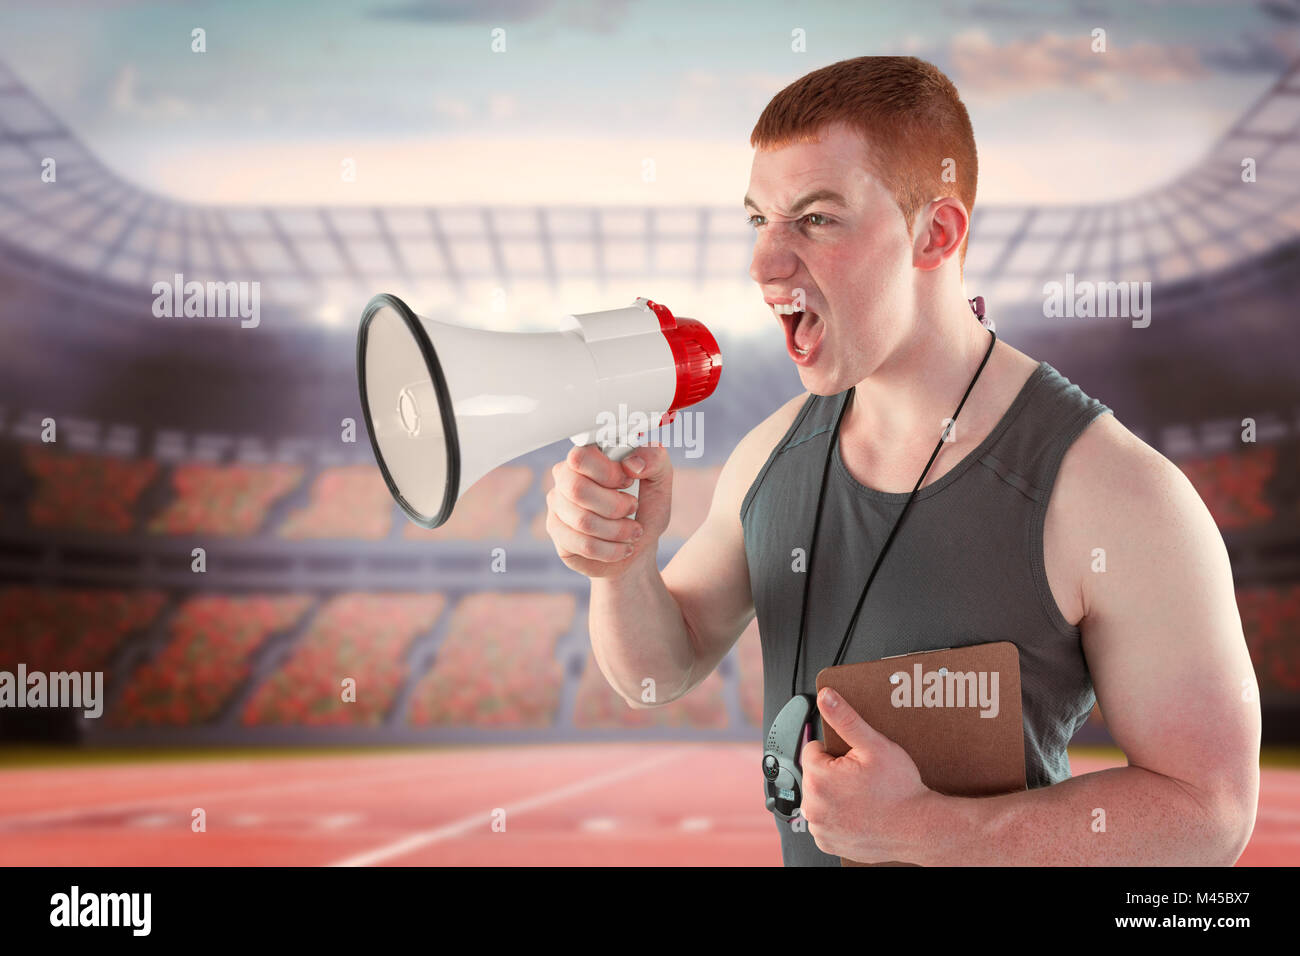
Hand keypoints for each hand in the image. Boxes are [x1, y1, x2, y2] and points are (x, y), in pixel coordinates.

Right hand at [545, 442, 672, 578]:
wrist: (638, 546)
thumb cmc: (645, 509)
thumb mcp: (659, 480)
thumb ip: (653, 458)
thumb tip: (632, 462)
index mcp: (588, 457)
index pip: (580, 456)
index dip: (607, 473)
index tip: (628, 482)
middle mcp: (565, 478)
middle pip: (577, 489)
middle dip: (615, 505)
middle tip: (633, 508)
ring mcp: (557, 506)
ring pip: (582, 521)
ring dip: (618, 530)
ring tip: (633, 532)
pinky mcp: (558, 534)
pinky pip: (583, 545)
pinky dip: (611, 550)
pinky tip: (622, 547)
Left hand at [800, 687, 936, 863]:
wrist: (919, 829)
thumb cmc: (900, 791)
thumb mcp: (875, 746)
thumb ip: (845, 718)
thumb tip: (826, 697)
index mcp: (819, 778)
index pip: (812, 750)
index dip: (835, 752)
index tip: (854, 762)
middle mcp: (813, 806)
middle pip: (813, 774)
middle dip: (833, 772)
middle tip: (862, 780)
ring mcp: (819, 827)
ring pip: (818, 797)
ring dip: (833, 795)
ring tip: (861, 797)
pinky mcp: (827, 842)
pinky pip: (824, 821)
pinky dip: (836, 817)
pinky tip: (857, 813)